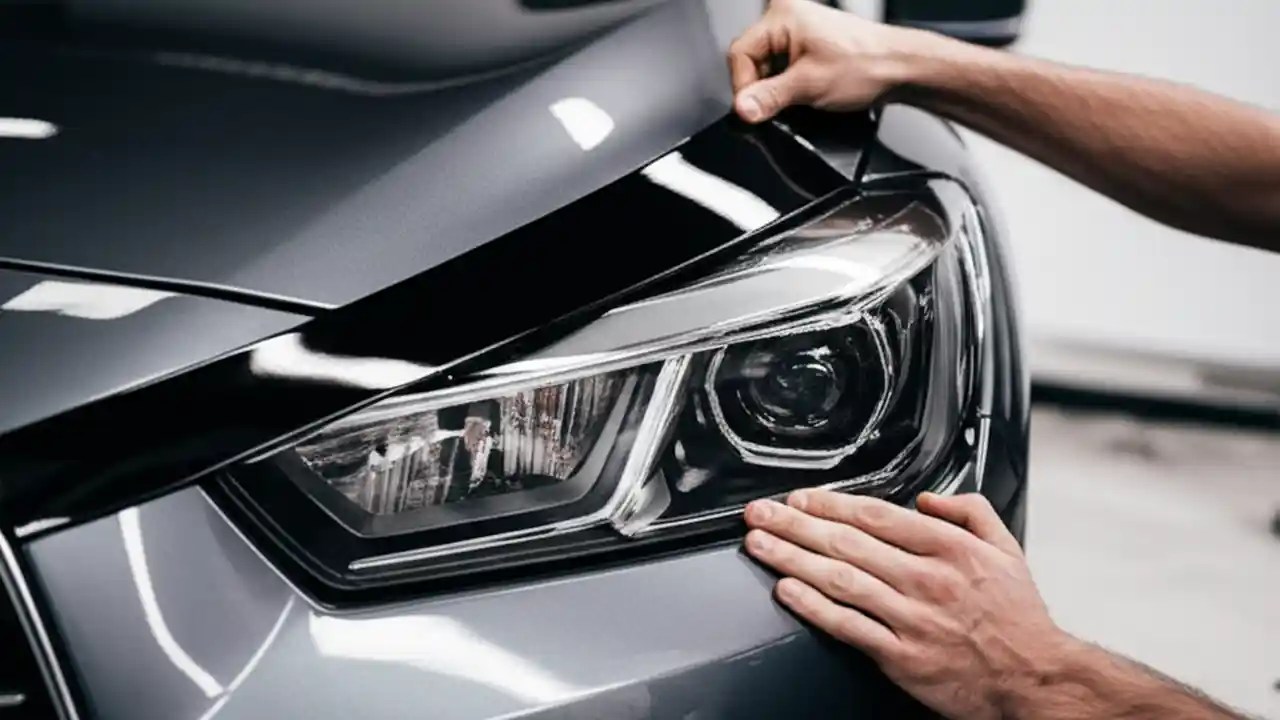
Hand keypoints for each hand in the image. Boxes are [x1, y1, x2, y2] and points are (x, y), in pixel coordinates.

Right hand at [728, 0, 930, 122]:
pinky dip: (788, 86)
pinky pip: (780, 68)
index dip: (746, 87)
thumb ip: (769, 97)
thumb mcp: (809, 86)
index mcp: (782, 15)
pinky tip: (806, 92)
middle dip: (763, 88)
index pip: (740, 55)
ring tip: (802, 95)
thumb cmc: (867, 64)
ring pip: (765, 68)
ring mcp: (796, 30)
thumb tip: (742, 108)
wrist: (900, 68)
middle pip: (750, 61)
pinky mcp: (805, 45)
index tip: (755, 109)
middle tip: (784, 103)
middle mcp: (786, 16)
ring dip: (777, 89)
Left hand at [743, 490, 1071, 719]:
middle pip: (846, 542)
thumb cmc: (1018, 618)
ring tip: (759, 544)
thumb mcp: (1007, 549)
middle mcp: (926, 580)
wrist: (1035, 680)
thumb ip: (970, 511)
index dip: (830, 503)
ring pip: (839, 579)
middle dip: (794, 523)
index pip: (875, 516)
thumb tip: (927, 497)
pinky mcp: (901, 656)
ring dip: (791, 558)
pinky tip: (786, 590)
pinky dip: (813, 605)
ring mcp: (911, 619)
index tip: (800, 497)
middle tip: (759, 512)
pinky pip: (847, 625)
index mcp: (949, 549)